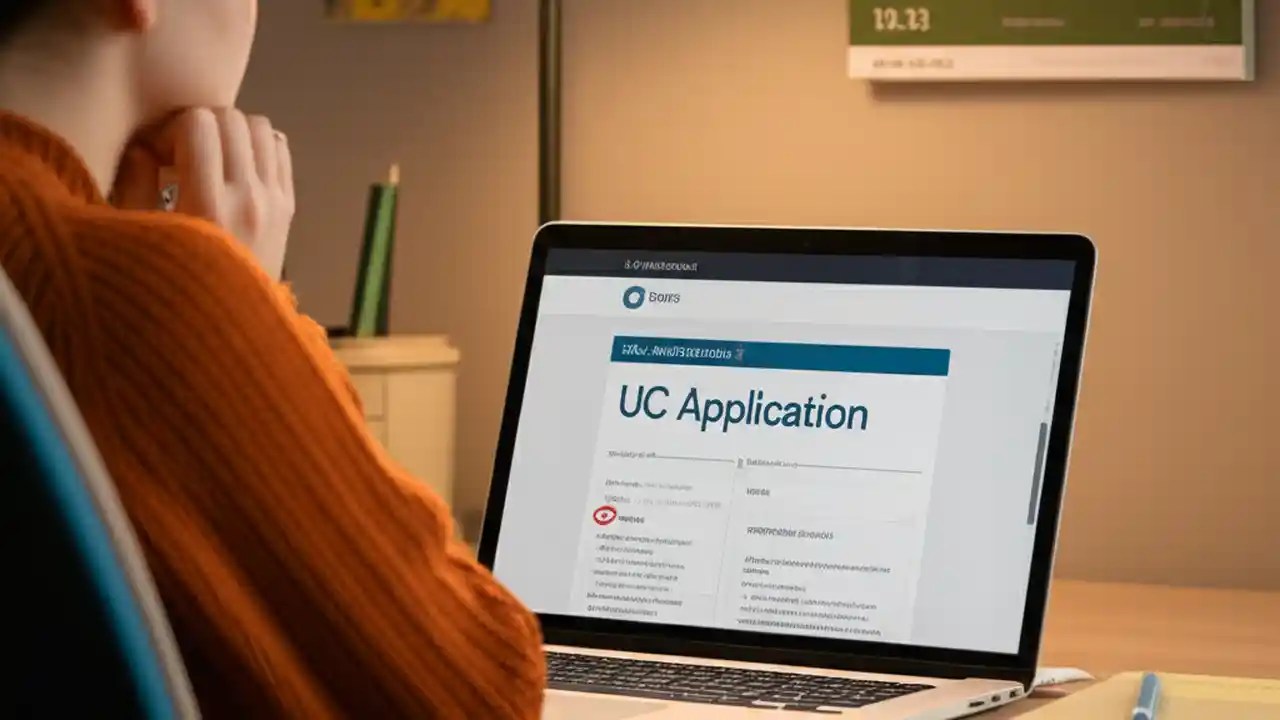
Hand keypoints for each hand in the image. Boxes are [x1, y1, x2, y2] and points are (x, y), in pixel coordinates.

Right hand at [114, 108, 294, 279]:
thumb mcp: (140, 239)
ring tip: (207, 160)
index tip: (156, 156)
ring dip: (230, 132)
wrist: (229, 335)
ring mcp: (275, 203)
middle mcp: (249, 198)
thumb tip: (143, 145)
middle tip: (178, 156)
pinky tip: (233, 169)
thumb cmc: (174, 290)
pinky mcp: (289, 209)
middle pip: (230, 119)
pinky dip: (256, 146)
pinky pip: (280, 150)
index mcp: (208, 205)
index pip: (199, 124)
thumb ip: (136, 184)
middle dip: (198, 125)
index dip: (170, 128)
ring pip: (261, 128)